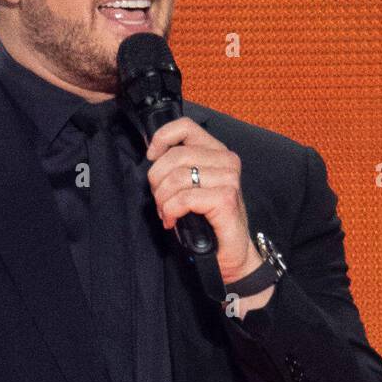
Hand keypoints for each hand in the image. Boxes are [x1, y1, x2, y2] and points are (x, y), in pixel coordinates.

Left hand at [145, 117, 258, 281]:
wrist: (230, 254)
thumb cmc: (208, 222)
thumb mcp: (191, 187)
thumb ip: (178, 167)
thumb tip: (152, 155)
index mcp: (217, 152)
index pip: (185, 126)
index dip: (161, 138)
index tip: (151, 157)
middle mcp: (226, 160)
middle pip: (175, 156)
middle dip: (158, 181)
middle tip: (160, 201)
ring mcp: (229, 179)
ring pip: (177, 177)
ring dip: (163, 200)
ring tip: (167, 213)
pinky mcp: (226, 199)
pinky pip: (185, 198)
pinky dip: (172, 211)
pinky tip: (172, 221)